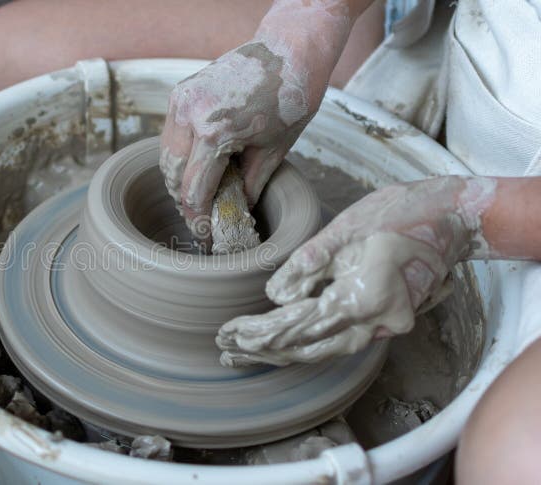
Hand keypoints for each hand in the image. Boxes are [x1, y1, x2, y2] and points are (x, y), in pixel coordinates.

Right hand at [159, 40, 313, 240]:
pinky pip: (171, 134)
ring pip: (166, 155)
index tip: (203, 234)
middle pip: (172, 175)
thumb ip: (250, 185)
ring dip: (178, 178)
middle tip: (201, 217)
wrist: (289, 50)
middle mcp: (190, 115)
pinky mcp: (181, 92)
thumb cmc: (290, 97)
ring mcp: (181, 100)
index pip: (193, 190)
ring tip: (199, 194)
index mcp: (214, 132)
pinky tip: (198, 165)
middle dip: (184, 200)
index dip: (197, 218)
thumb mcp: (274, 150)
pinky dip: (180, 154)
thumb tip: (237, 211)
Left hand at [216, 176, 496, 365]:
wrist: (449, 217)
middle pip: (311, 348)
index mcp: (366, 296)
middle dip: (266, 350)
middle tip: (227, 348)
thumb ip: (306, 265)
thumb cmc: (397, 215)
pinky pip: (338, 342)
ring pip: (324, 351)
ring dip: (283, 353)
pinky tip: (280, 346)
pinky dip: (307, 344)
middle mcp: (378, 322)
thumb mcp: (342, 231)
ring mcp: (384, 327)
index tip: (232, 333)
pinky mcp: (383, 322)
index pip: (302, 324)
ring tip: (244, 353)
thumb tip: (274, 297)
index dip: (264, 331)